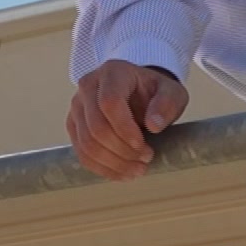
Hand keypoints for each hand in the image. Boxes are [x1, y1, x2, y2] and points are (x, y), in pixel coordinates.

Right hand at [65, 60, 189, 180]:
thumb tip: (154, 125)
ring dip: (113, 163)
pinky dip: (102, 168)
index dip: (124, 129)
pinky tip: (123, 173)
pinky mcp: (74, 124)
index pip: (109, 103)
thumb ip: (167, 104)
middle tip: (146, 160)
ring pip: (87, 143)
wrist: (138, 93)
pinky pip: (82, 153)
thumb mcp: (172, 93)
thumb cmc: (154, 92)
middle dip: (122, 151)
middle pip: (96, 127)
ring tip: (137, 170)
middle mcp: (89, 85)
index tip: (143, 146)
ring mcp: (77, 106)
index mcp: (113, 72)